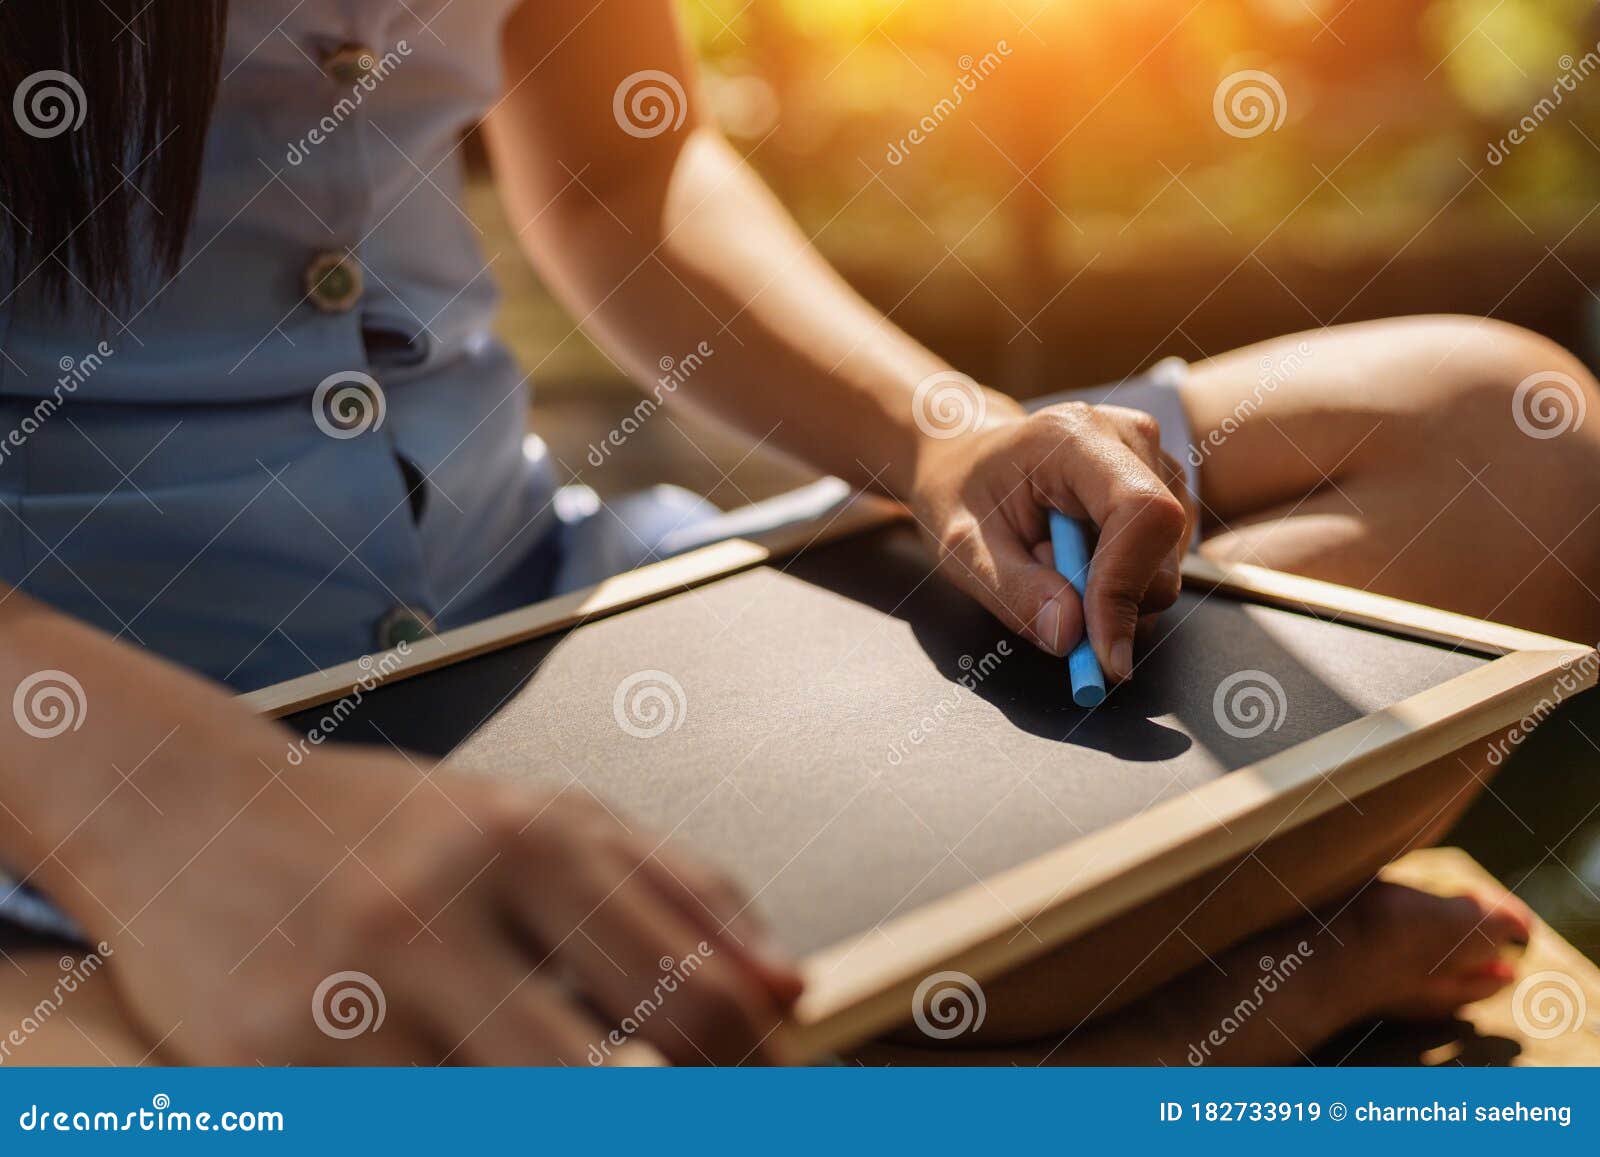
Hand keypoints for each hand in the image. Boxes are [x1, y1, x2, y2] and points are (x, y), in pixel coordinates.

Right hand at [83, 746, 801, 1065]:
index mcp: (531, 838)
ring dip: (551, 1107)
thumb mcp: (550, 820)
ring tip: (530, 1059)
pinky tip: (453, 1074)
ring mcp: (352, 998)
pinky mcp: (277, 1072)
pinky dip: (457, 1115)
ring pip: (516, 1116)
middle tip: (672, 1097)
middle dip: (669, 1113)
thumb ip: (681, 892)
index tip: (754, 1077)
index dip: (747, 1063)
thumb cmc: (391, 827)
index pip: (693, 990)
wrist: (193, 810)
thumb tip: (790, 988)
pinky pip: (417, 1127)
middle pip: (614, 1083)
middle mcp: (442, 910)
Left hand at [909, 398, 1190, 680]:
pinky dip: (1119, 586)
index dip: (1126, 586)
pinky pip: (1161, 567)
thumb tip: (1070, 635)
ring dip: (1110, 595)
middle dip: (1110, 602)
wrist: (968, 459)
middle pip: (1160, 549)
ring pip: (1165, 569)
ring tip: (1052, 564)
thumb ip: (1012, 591)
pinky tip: (1078, 561)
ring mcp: (1157, 463)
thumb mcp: (961, 546)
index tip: (1102, 653)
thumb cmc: (960, 492)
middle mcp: (1130, 439)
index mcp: (1075, 436)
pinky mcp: (1168, 492)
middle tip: (1045, 597)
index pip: (1140, 511)